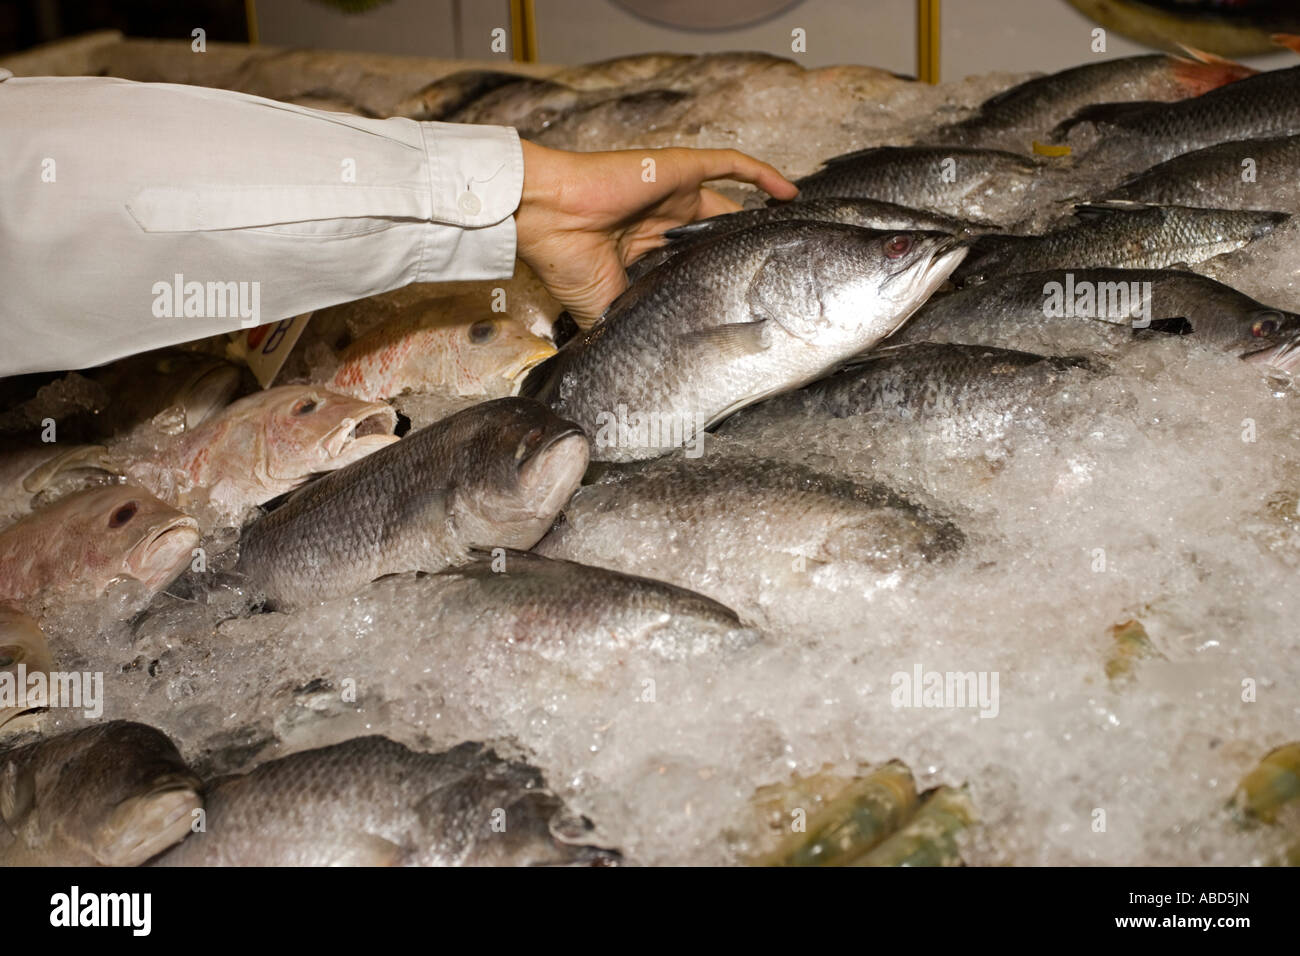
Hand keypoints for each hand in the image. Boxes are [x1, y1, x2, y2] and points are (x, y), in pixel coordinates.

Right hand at [514, 141, 797, 324]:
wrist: (546, 217)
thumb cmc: (565, 260)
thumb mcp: (604, 310)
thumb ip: (632, 328)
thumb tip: (653, 368)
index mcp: (646, 252)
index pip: (693, 265)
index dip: (719, 280)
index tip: (748, 303)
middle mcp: (663, 222)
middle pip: (717, 236)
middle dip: (743, 254)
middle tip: (776, 276)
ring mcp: (672, 194)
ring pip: (729, 203)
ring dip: (757, 220)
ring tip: (790, 239)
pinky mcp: (678, 169)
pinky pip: (730, 164)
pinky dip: (762, 174)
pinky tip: (789, 193)